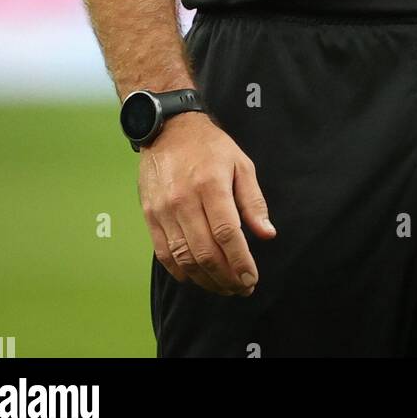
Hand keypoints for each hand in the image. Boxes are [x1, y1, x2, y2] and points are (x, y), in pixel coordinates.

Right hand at [138, 110, 276, 295]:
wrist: (168, 129)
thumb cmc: (210, 147)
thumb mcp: (241, 164)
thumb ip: (253, 201)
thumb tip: (266, 234)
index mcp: (211, 185)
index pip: (227, 234)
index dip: (240, 261)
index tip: (251, 278)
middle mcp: (184, 200)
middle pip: (205, 252)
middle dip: (226, 277)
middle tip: (241, 287)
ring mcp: (163, 210)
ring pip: (185, 258)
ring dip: (206, 280)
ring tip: (223, 287)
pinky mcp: (149, 216)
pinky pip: (164, 253)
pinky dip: (181, 271)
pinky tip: (196, 277)